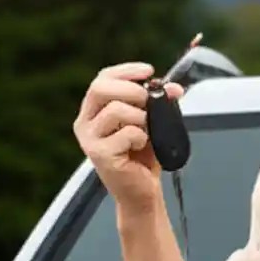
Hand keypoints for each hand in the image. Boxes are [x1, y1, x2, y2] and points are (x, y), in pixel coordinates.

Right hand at [73, 62, 183, 210]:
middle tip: (150, 100)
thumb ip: (159, 103)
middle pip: (101, 88)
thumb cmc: (143, 156)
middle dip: (132, 90)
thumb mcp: (152, 123)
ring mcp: (89, 139)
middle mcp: (85, 122)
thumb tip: (174, 88)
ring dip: (141, 117)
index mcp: (93, 110)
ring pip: (116, 109)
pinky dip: (142, 137)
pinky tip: (140, 147)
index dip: (125, 71)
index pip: (102, 78)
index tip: (149, 71)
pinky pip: (127, 133)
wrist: (141, 190)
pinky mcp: (99, 154)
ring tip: (146, 131)